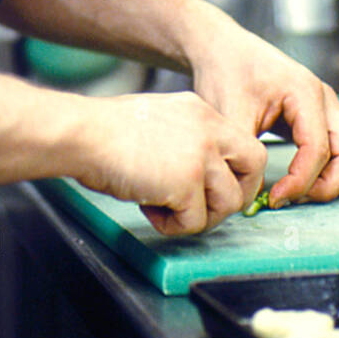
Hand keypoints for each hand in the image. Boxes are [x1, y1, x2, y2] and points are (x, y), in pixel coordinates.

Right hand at [76, 91, 266, 236]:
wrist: (84, 134)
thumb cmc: (105, 132)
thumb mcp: (159, 121)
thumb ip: (186, 140)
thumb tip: (196, 174)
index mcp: (202, 112)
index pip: (244, 145)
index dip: (236, 173)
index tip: (217, 189)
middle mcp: (209, 129)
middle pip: (254, 167)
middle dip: (234, 195)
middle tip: (204, 207)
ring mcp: (200, 155)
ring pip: (228, 202)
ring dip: (199, 216)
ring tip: (165, 208)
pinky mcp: (186, 182)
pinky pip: (195, 221)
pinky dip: (172, 225)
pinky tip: (149, 208)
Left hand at [188, 18, 338, 206]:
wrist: (223, 50)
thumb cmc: (226, 73)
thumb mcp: (228, 113)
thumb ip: (247, 154)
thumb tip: (257, 196)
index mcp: (305, 92)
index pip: (319, 149)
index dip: (300, 182)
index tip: (274, 198)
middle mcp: (325, 100)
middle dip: (327, 186)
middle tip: (291, 198)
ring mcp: (328, 109)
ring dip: (338, 180)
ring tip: (300, 191)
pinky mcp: (323, 118)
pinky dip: (336, 171)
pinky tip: (304, 181)